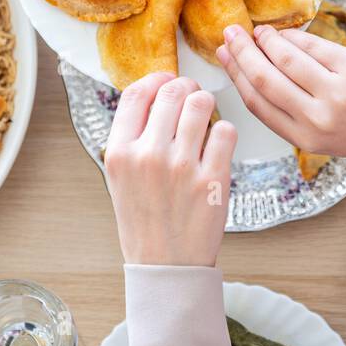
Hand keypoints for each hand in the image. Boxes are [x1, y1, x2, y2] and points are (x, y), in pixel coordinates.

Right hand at [103, 72, 237, 266]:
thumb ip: (132, 136)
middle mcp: (148, 156)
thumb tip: (155, 92)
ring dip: (206, 103)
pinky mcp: (212, 179)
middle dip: (186, 87)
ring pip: (201, 104)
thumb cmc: (144, 220)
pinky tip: (216, 143)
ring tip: (205, 116)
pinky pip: (225, 131)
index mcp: (120, 153)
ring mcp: (182, 167)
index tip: (166, 80)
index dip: (155, 79)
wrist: (166, 265)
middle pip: (172, 91)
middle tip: (192, 96)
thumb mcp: (120, 177)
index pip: (135, 94)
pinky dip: (224, 131)